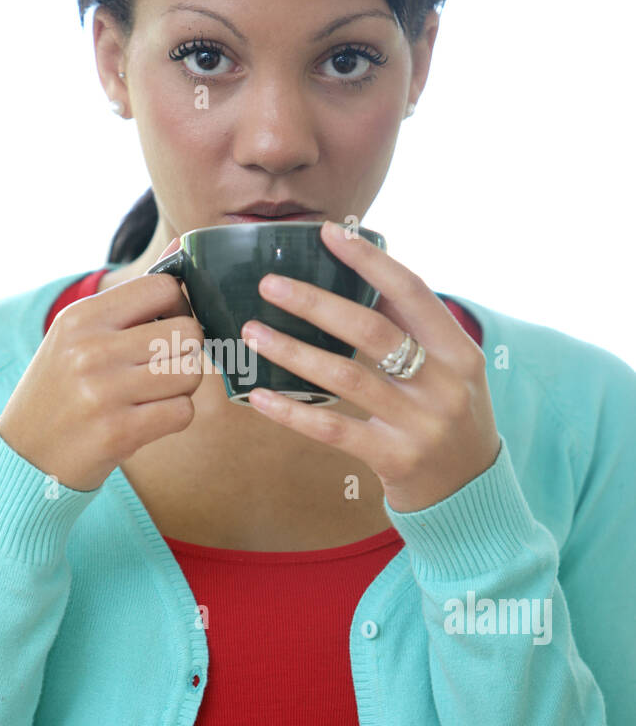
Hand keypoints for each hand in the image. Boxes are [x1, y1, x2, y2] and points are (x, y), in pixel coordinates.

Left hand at [239, 219, 501, 512]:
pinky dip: (293, 412)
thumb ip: (413, 328)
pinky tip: (260, 396)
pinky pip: (333, 430)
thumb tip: (362, 271)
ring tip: (253, 332)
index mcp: (459, 351)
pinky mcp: (395, 459)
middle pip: (372, 331)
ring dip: (293, 351)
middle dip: (316, 303)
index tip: (328, 233)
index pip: (412, 292)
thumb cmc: (448, 416)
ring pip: (346, 378)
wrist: (471, 492)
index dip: (370, 260)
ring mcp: (421, 424)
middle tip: (270, 285)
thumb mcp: (449, 369)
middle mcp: (444, 384)